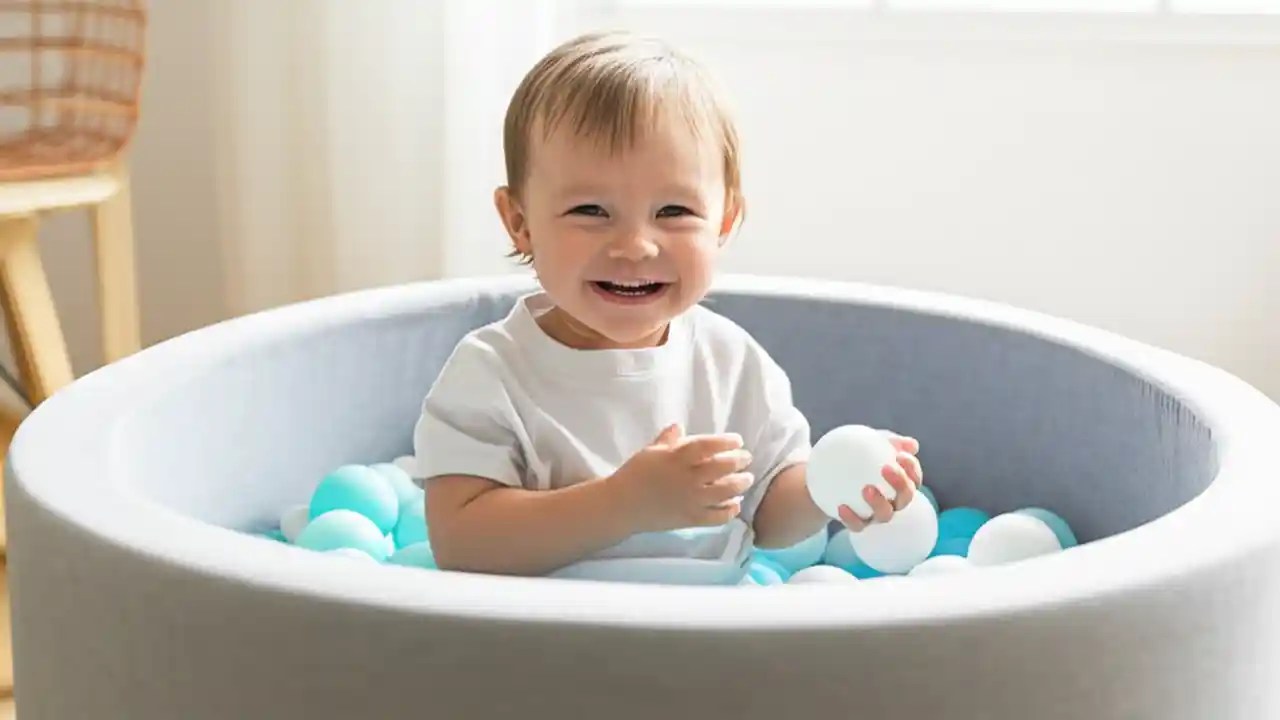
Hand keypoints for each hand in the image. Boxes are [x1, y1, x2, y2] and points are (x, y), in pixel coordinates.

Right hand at [607, 424, 754, 532]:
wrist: (622, 506)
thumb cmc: (634, 475)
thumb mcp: (649, 452)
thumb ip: (667, 440)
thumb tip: (679, 427)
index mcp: (676, 458)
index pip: (707, 446)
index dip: (726, 442)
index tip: (738, 440)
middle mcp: (687, 478)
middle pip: (721, 467)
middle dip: (738, 461)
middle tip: (747, 458)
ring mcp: (690, 500)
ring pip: (724, 492)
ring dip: (740, 485)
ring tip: (747, 480)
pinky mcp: (690, 519)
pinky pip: (716, 516)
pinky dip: (730, 511)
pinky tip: (735, 505)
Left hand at [838, 430, 922, 531]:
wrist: (831, 477)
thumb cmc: (859, 456)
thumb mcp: (873, 443)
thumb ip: (891, 441)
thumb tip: (912, 444)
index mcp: (902, 484)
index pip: (914, 478)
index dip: (912, 469)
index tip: (901, 455)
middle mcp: (894, 503)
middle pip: (905, 498)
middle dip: (900, 484)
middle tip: (886, 468)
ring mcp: (878, 515)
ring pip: (885, 514)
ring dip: (878, 502)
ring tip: (866, 488)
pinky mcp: (860, 524)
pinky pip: (858, 525)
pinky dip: (851, 518)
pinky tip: (841, 507)